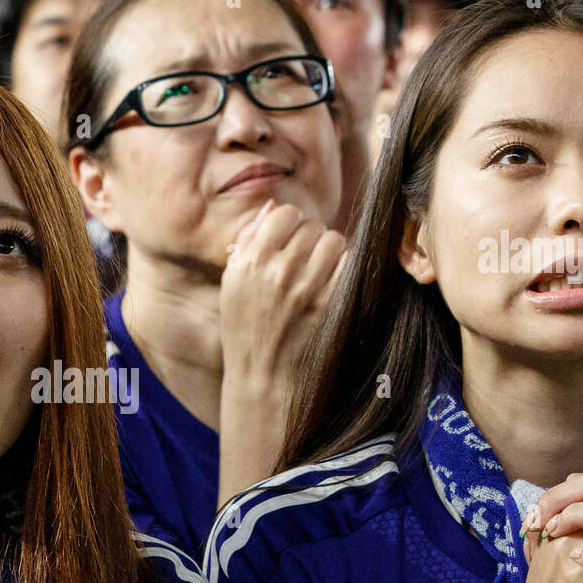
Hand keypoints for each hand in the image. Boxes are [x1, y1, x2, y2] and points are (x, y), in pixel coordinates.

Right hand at [219, 198, 344, 387]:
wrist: (263, 377)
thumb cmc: (245, 329)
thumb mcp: (232, 285)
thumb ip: (248, 242)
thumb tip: (272, 206)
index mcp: (250, 263)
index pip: (284, 214)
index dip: (288, 225)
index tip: (287, 241)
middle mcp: (278, 272)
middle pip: (312, 226)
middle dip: (310, 239)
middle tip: (304, 260)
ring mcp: (307, 288)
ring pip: (335, 241)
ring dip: (330, 252)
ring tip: (320, 270)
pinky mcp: (331, 305)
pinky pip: (349, 265)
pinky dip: (343, 270)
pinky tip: (331, 285)